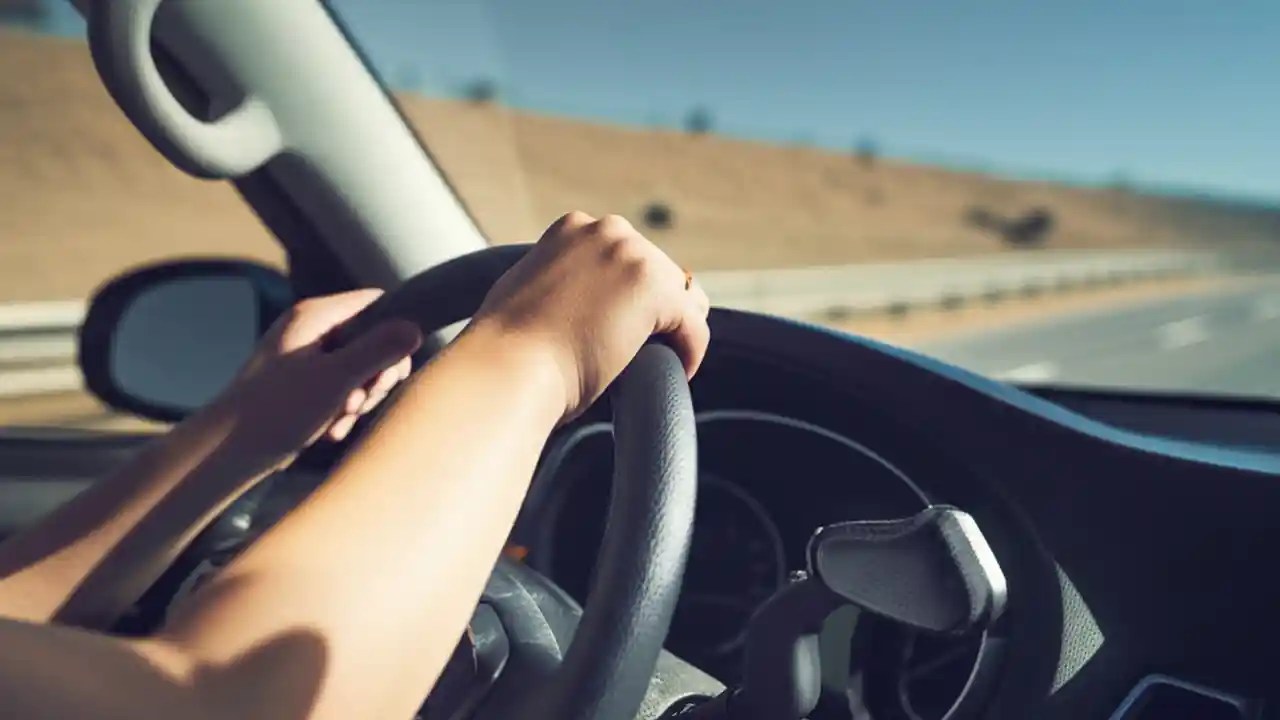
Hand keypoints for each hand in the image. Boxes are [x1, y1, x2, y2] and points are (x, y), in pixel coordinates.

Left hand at [217, 290, 422, 459]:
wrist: (225, 452)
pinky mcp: (303, 384)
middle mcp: (311, 330)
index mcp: (315, 316)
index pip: (377, 304)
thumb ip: (378, 351)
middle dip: (375, 377)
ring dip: (359, 399)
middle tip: (359, 403)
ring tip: (339, 421)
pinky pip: (341, 389)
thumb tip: (414, 328)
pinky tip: (331, 431)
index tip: (389, 372)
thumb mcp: (335, 379)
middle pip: (373, 340)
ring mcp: (307, 357)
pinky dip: (342, 410)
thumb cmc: (276, 411)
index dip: (394, 335)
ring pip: (359, 369)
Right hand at [472, 212, 710, 419]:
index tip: (624, 327)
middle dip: (656, 309)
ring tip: (661, 360)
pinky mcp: (655, 289)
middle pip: (660, 271)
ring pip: (683, 297)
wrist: (508, 367)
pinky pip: (694, 326)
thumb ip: (559, 281)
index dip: (630, 295)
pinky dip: (690, 353)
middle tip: (645, 349)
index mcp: (573, 228)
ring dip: (675, 328)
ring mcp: (633, 255)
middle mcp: (606, 231)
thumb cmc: (508, 349)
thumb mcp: (527, 292)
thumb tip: (574, 299)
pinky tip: (676, 374)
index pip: (626, 256)